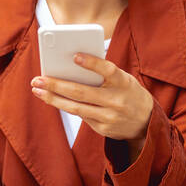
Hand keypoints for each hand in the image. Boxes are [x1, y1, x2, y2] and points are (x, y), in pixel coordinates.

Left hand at [31, 53, 153, 154]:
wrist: (147, 122)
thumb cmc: (129, 93)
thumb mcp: (124, 80)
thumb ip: (104, 74)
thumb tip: (71, 66)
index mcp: (124, 83)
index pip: (107, 70)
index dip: (92, 63)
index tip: (74, 56)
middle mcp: (117, 101)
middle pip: (82, 92)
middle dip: (56, 85)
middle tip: (37, 79)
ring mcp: (110, 117)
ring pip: (76, 108)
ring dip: (53, 99)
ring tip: (38, 90)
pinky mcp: (104, 129)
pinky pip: (81, 116)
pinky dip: (66, 106)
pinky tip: (54, 99)